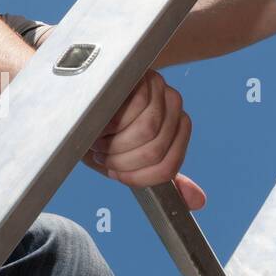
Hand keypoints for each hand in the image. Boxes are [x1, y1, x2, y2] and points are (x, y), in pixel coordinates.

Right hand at [81, 68, 206, 207]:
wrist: (77, 103)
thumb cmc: (101, 133)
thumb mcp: (129, 160)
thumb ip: (161, 174)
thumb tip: (199, 201)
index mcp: (176, 128)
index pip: (168, 167)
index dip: (136, 176)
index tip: (115, 172)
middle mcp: (173, 104)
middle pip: (156, 150)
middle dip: (120, 159)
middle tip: (102, 152)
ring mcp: (160, 86)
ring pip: (148, 130)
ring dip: (114, 140)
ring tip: (99, 136)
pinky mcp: (142, 74)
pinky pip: (135, 105)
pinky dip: (111, 119)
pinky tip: (99, 118)